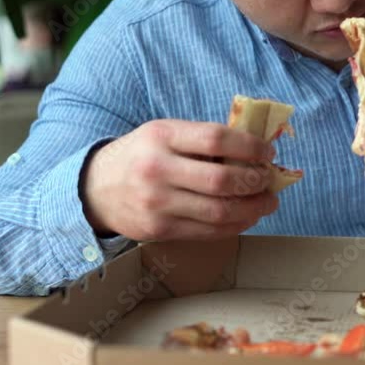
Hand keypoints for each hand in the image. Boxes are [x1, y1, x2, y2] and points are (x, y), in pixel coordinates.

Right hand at [81, 119, 279, 240]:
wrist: (95, 189)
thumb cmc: (141, 155)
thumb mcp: (164, 133)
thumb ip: (202, 139)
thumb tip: (254, 150)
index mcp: (162, 136)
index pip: (216, 139)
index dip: (250, 147)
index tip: (267, 152)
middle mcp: (157, 170)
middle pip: (221, 180)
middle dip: (255, 181)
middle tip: (269, 180)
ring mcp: (157, 204)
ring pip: (218, 211)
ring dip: (252, 208)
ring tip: (267, 202)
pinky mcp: (159, 230)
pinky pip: (207, 231)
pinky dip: (235, 225)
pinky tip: (247, 217)